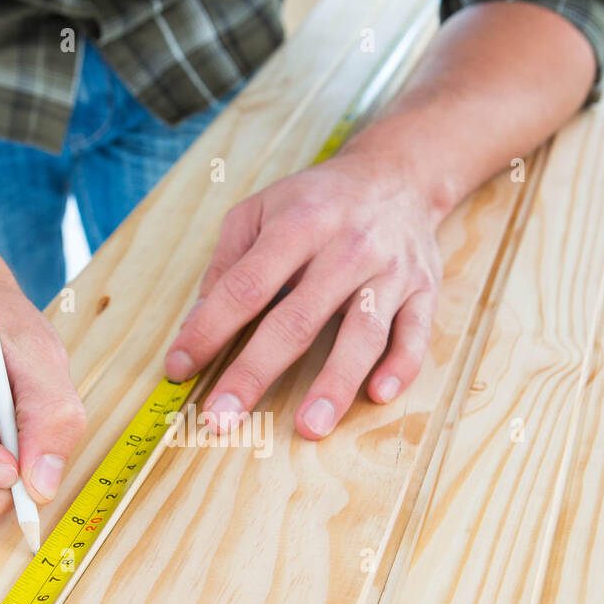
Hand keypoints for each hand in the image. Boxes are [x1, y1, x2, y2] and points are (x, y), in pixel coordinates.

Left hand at [165, 144, 443, 437]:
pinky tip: (378, 395)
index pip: (246, 286)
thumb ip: (228, 265)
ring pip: (363, 334)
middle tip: (224, 419)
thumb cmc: (317, 202)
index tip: (179, 368)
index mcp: (299, 224)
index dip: (210, 329)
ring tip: (309, 427)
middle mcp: (347, 248)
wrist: (398, 175)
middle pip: (297, 320)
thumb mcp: (261, 211)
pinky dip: (400, 366)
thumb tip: (197, 326)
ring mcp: (390, 272)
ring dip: (335, 383)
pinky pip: (416, 334)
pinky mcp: (424, 290)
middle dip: (256, 373)